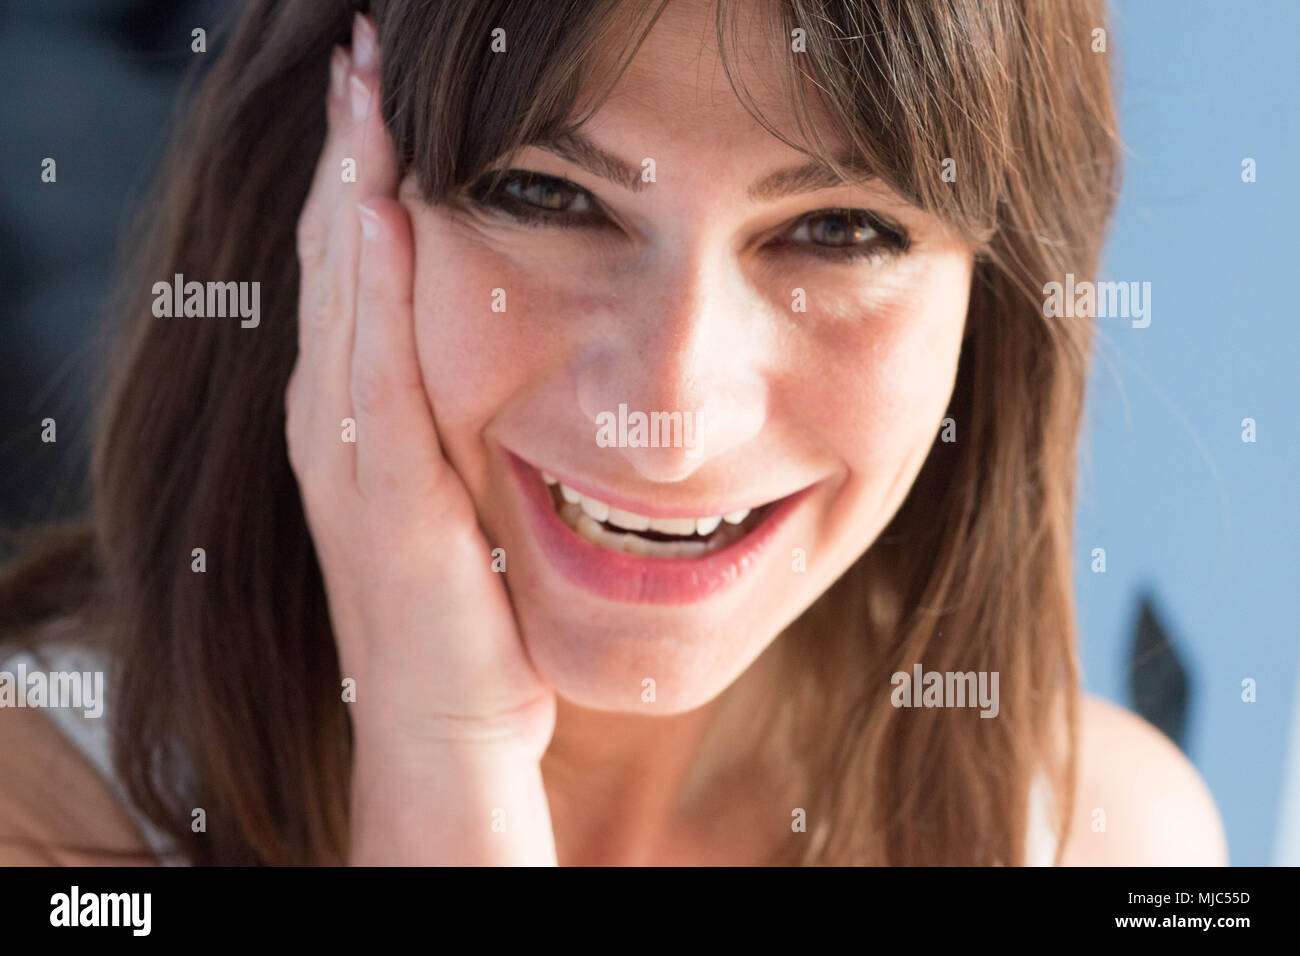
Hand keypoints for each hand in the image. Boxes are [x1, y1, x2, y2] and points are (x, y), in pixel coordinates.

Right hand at [285, 14, 555, 760]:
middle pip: (332, 260)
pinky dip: (373, 283)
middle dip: (345, 153)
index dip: (358, 176)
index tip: (376, 88)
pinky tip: (386, 204)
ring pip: (342, 294)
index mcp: (354, 422)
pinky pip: (376, 371)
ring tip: (362, 87)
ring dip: (351, 185)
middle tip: (357, 51)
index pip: (351, 273)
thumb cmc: (468, 621)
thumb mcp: (459, 496)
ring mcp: (348, 462)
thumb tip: (505, 348)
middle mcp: (332, 427)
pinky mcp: (387, 503)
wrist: (449, 733)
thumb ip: (457, 418)